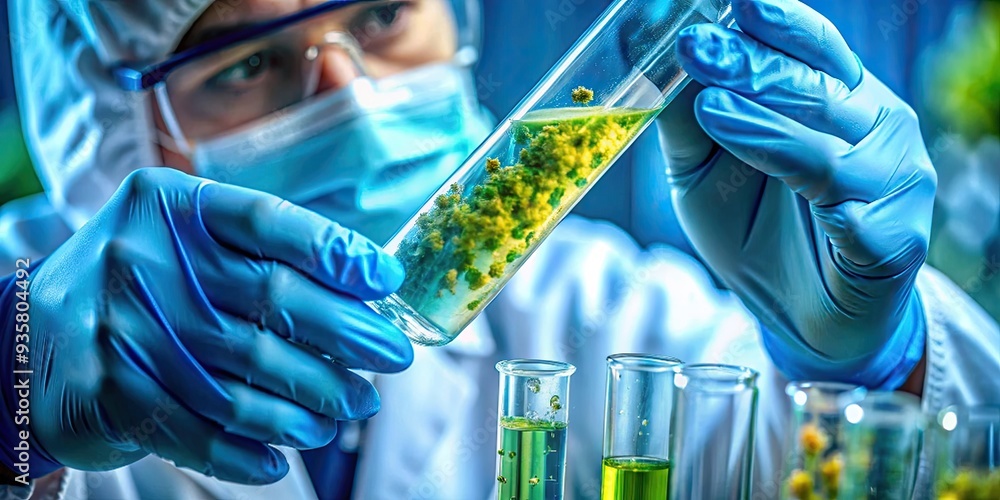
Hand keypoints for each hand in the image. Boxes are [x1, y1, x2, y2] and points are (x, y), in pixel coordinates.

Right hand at [21, 168, 411, 482]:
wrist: (26, 337)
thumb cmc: (137, 282)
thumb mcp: (180, 239)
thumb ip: (254, 253)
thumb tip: (359, 290)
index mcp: (172, 206)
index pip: (270, 221)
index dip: (337, 251)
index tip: (387, 279)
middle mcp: (145, 258)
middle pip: (274, 298)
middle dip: (349, 334)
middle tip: (394, 357)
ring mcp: (128, 327)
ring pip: (250, 373)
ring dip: (314, 400)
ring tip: (351, 408)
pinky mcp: (115, 392)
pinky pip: (204, 430)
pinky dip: (252, 450)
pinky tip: (284, 457)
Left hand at [658, 0, 934, 387]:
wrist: (801, 319)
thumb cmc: (758, 233)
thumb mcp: (705, 174)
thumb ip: (690, 125)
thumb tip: (659, 69)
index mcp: (837, 100)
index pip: (811, 49)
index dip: (773, 26)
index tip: (727, 6)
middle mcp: (875, 129)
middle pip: (816, 88)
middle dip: (752, 67)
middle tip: (697, 48)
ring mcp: (893, 184)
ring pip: (829, 147)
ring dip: (768, 126)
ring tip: (712, 109)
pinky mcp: (892, 243)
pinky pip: (851, 215)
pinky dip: (814, 195)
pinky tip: (782, 189)